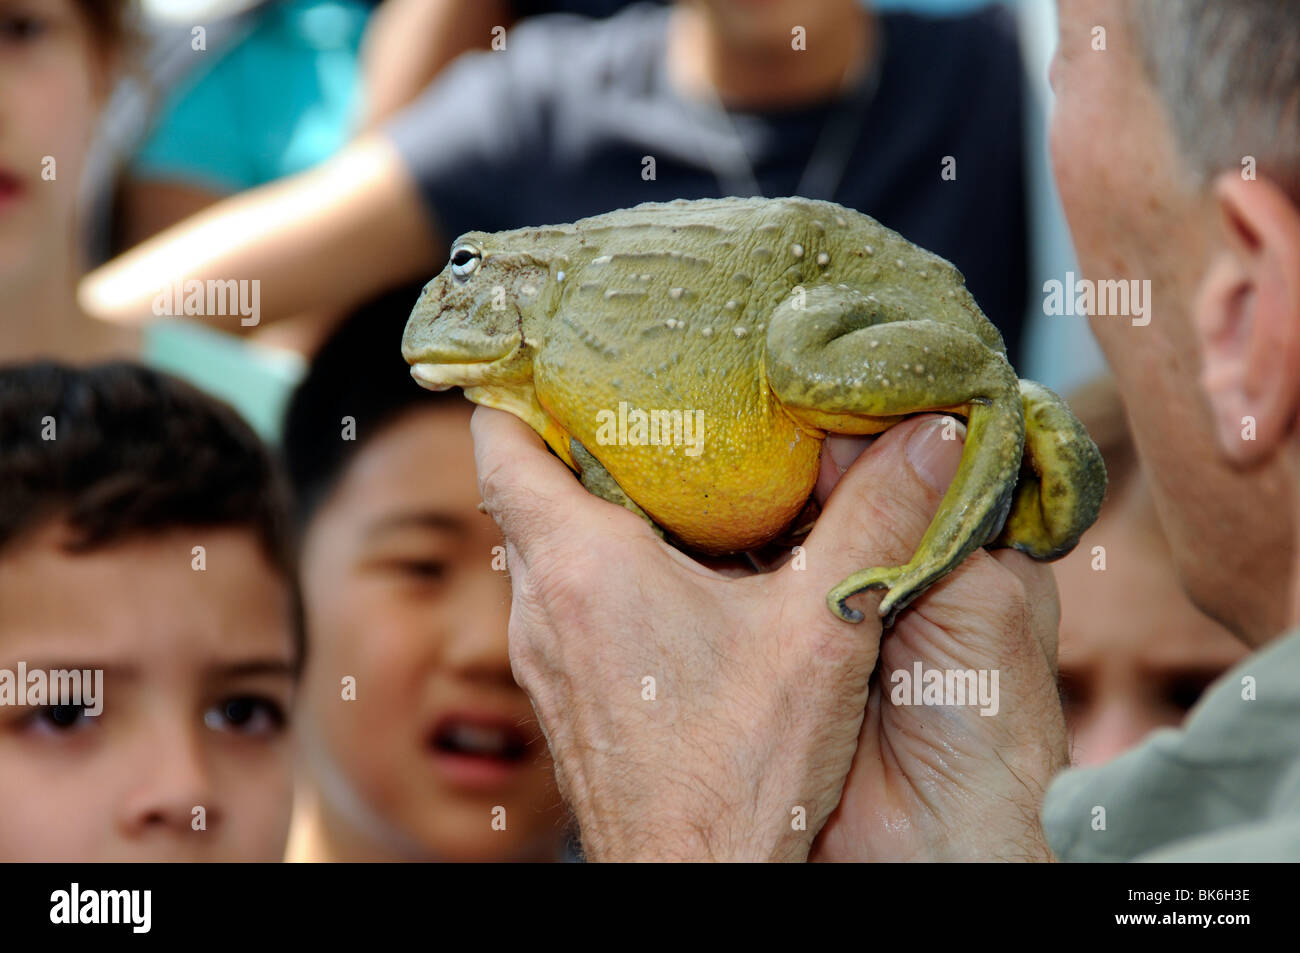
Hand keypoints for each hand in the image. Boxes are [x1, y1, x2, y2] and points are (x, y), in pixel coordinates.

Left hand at [474, 404, 1051, 860]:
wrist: (702, 888)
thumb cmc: (740, 780)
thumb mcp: (822, 635)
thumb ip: (876, 525)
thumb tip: (931, 437)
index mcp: (581, 567)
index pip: (500, 438)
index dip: (520, 379)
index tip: (562, 340)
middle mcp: (544, 607)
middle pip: (529, 485)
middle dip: (584, 431)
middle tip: (653, 390)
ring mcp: (550, 657)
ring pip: (551, 546)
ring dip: (600, 502)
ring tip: (679, 465)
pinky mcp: (572, 695)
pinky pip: (572, 600)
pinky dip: (611, 563)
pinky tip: (686, 570)